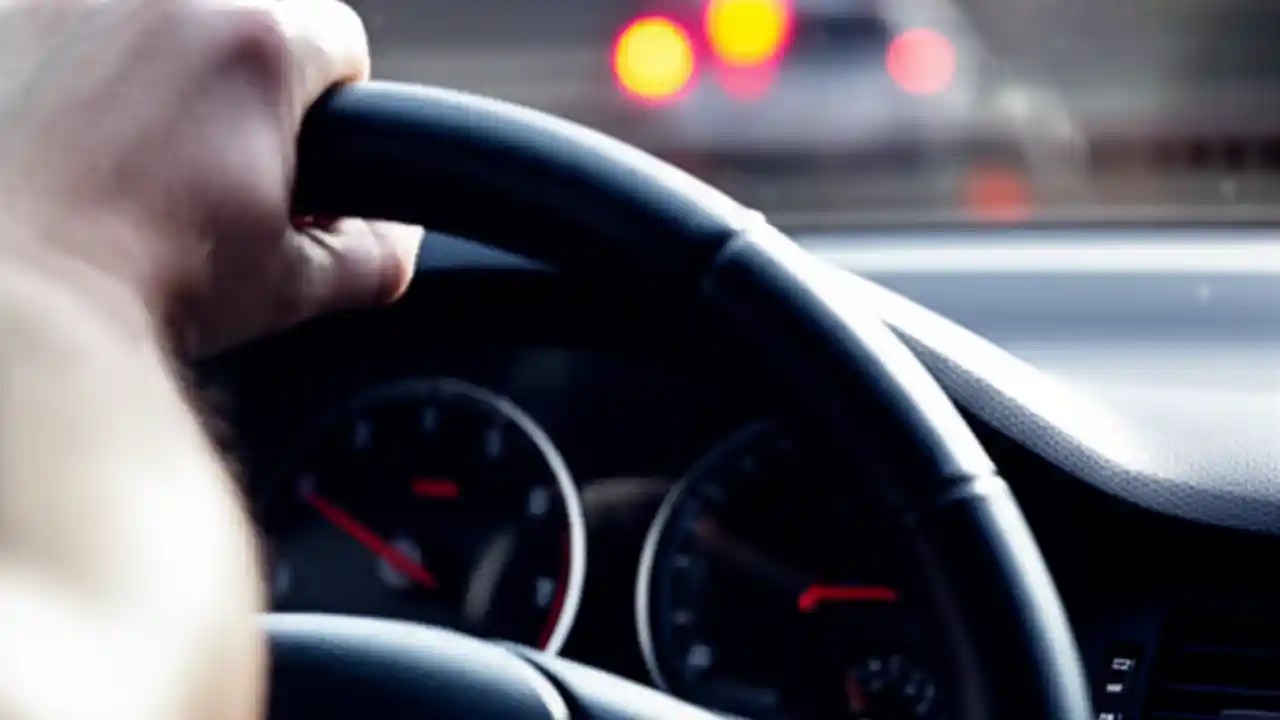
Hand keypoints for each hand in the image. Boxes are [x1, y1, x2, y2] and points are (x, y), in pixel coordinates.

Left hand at [0, 0, 419, 355]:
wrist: (13, 310)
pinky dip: (70, 75)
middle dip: (239, 87)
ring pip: (150, 23)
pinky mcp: (0, 21)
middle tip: (211, 165)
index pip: (338, 41)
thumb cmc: (145, 290)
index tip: (300, 148)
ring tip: (128, 160)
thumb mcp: (288, 286)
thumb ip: (372, 253)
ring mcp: (66, 1)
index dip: (332, 105)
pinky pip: (62, 32)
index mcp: (255, 46)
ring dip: (155, 74)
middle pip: (242, 22)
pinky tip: (62, 147)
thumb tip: (396, 239)